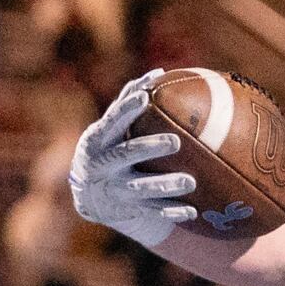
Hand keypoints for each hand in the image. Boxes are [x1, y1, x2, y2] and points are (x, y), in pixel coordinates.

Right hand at [70, 71, 197, 244]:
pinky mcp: (128, 210)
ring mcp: (115, 189)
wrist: (91, 198)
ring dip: (166, 185)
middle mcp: (102, 165)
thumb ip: (128, 104)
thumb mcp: (109, 130)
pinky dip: (172, 211)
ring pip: (141, 188)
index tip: (144, 97)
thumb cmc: (107, 149)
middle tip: (175, 142)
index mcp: (97, 141)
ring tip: (190, 182)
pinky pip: (153, 211)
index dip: (126, 110)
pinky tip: (193, 212)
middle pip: (125, 155)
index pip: (111, 122)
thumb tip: (160, 73)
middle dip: (148, 147)